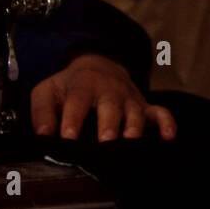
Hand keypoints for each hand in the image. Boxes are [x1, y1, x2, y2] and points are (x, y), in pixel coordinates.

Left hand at [30, 53, 176, 141]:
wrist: (98, 67)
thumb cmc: (69, 86)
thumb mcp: (47, 92)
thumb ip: (41, 112)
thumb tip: (42, 135)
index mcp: (82, 85)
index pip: (77, 101)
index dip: (72, 119)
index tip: (68, 137)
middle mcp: (109, 91)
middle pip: (110, 106)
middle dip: (108, 124)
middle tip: (105, 141)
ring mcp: (129, 99)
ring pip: (136, 112)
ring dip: (134, 126)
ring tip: (130, 141)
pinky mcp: (146, 107)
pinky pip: (161, 113)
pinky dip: (167, 123)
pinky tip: (168, 137)